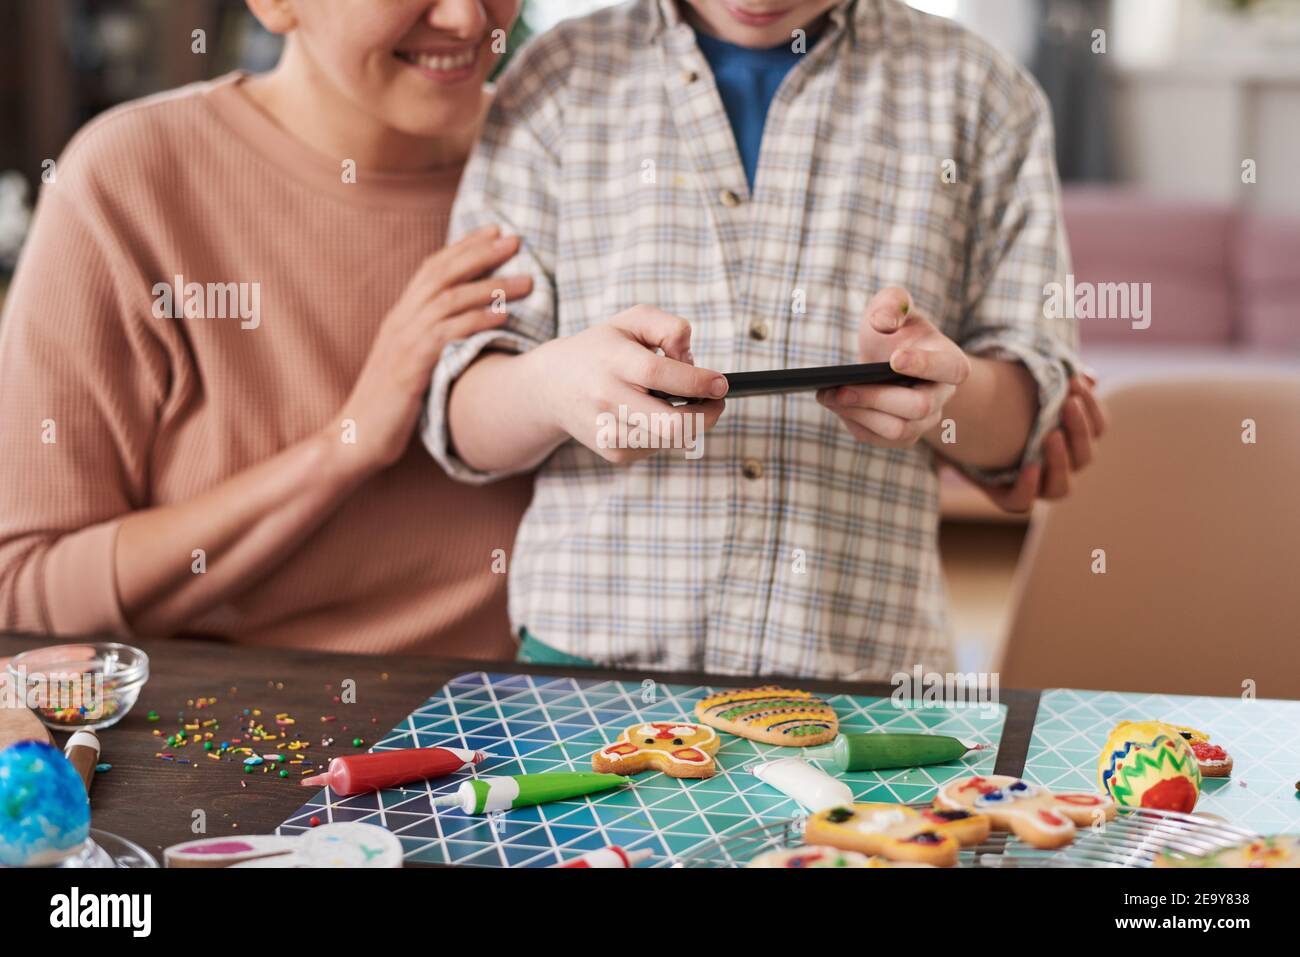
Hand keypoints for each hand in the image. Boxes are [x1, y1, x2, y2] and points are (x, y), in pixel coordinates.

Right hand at [329, 225, 531, 474]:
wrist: (355, 437)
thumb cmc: (389, 407)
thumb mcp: (410, 365)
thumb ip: (430, 341)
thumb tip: (463, 331)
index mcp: (399, 317)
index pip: (432, 268)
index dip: (464, 246)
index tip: (495, 231)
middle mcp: (400, 321)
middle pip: (442, 273)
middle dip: (481, 253)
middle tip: (516, 239)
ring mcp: (404, 341)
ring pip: (450, 299)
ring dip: (491, 287)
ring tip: (528, 282)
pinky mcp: (411, 366)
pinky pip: (448, 334)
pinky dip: (477, 321)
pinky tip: (504, 317)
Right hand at [529, 305, 727, 463]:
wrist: (551, 387)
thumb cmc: (601, 349)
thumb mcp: (630, 321)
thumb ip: (667, 327)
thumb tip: (691, 360)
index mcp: (613, 362)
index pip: (659, 376)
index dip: (698, 382)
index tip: (721, 383)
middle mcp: (608, 399)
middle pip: (672, 425)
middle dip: (707, 416)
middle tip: (717, 401)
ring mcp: (610, 432)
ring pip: (672, 440)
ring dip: (691, 423)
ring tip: (685, 401)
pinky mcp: (614, 452)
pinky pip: (659, 448)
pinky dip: (669, 432)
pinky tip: (657, 414)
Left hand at [818, 286, 970, 447]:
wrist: (886, 357)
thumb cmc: (893, 329)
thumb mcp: (892, 304)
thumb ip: (892, 302)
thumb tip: (884, 321)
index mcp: (950, 361)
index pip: (950, 369)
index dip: (925, 366)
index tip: (894, 358)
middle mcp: (942, 395)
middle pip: (918, 407)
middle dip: (876, 398)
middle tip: (840, 387)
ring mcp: (924, 420)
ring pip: (897, 430)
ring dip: (859, 413)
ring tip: (828, 395)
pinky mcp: (902, 435)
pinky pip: (878, 438)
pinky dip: (853, 423)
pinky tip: (834, 405)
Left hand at [974, 372, 1106, 512]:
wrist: (956, 426)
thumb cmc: (998, 406)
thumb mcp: (1023, 388)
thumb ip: (1054, 383)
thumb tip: (1090, 378)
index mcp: (1071, 440)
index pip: (1097, 428)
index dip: (1093, 408)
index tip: (1076, 382)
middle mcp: (1057, 466)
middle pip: (1085, 457)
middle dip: (1079, 429)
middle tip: (1067, 403)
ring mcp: (1033, 485)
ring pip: (1061, 488)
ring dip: (1061, 461)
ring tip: (1051, 435)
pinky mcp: (1005, 496)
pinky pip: (1022, 502)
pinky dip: (1028, 487)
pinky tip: (1030, 466)